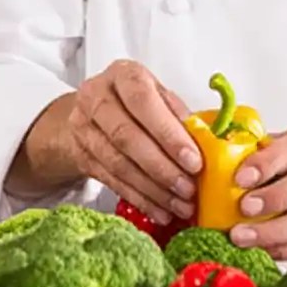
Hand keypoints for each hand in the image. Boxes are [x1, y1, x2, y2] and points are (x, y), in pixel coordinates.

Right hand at [56, 60, 202, 224]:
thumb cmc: (135, 103)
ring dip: (152, 189)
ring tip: (179, 205)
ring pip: (118, 164)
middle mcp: (95, 97)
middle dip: (162, 168)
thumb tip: (206, 146)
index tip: (194, 161)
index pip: (143, 102)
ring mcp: (83, 128)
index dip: (168, 134)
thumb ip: (178, 116)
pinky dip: (139, 200)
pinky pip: (112, 182)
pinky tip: (160, 211)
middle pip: (126, 137)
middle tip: (188, 189)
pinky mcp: (80, 156)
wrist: (90, 113)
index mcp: (122, 75)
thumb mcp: (158, 96)